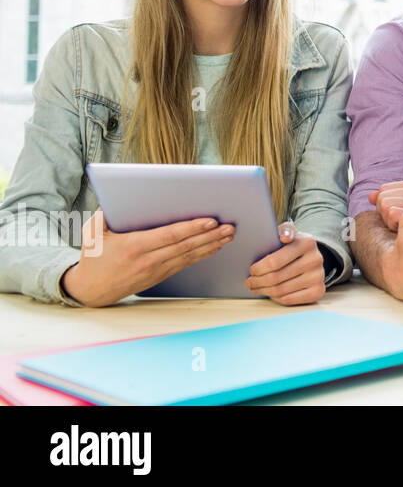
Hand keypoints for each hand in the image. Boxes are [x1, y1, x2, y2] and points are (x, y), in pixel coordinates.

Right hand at [60, 209, 235, 307]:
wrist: (89, 291)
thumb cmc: (92, 258)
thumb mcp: (92, 234)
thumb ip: (103, 214)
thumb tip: (118, 196)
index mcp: (133, 247)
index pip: (169, 236)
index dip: (192, 229)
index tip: (210, 221)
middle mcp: (148, 260)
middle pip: (185, 246)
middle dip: (210, 236)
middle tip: (230, 227)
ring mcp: (155, 270)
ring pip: (188, 256)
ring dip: (211, 245)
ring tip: (228, 236)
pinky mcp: (159, 276)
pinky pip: (184, 264)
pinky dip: (201, 255)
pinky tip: (214, 247)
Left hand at [247, 222, 326, 305]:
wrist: (311, 257)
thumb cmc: (292, 245)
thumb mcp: (288, 233)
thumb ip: (284, 230)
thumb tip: (284, 237)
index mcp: (307, 242)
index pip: (274, 261)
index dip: (258, 268)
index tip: (251, 270)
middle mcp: (315, 259)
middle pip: (276, 278)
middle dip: (257, 281)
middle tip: (249, 282)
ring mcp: (318, 276)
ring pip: (280, 291)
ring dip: (263, 291)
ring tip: (256, 287)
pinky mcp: (318, 291)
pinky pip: (289, 300)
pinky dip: (275, 298)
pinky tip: (270, 293)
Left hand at [368, 178, 402, 231]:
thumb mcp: (398, 211)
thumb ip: (385, 200)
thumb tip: (370, 196)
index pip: (383, 189)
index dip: (383, 207)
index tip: (397, 214)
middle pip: (382, 196)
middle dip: (385, 212)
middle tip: (400, 222)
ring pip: (386, 204)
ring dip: (390, 220)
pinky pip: (392, 213)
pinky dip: (394, 224)